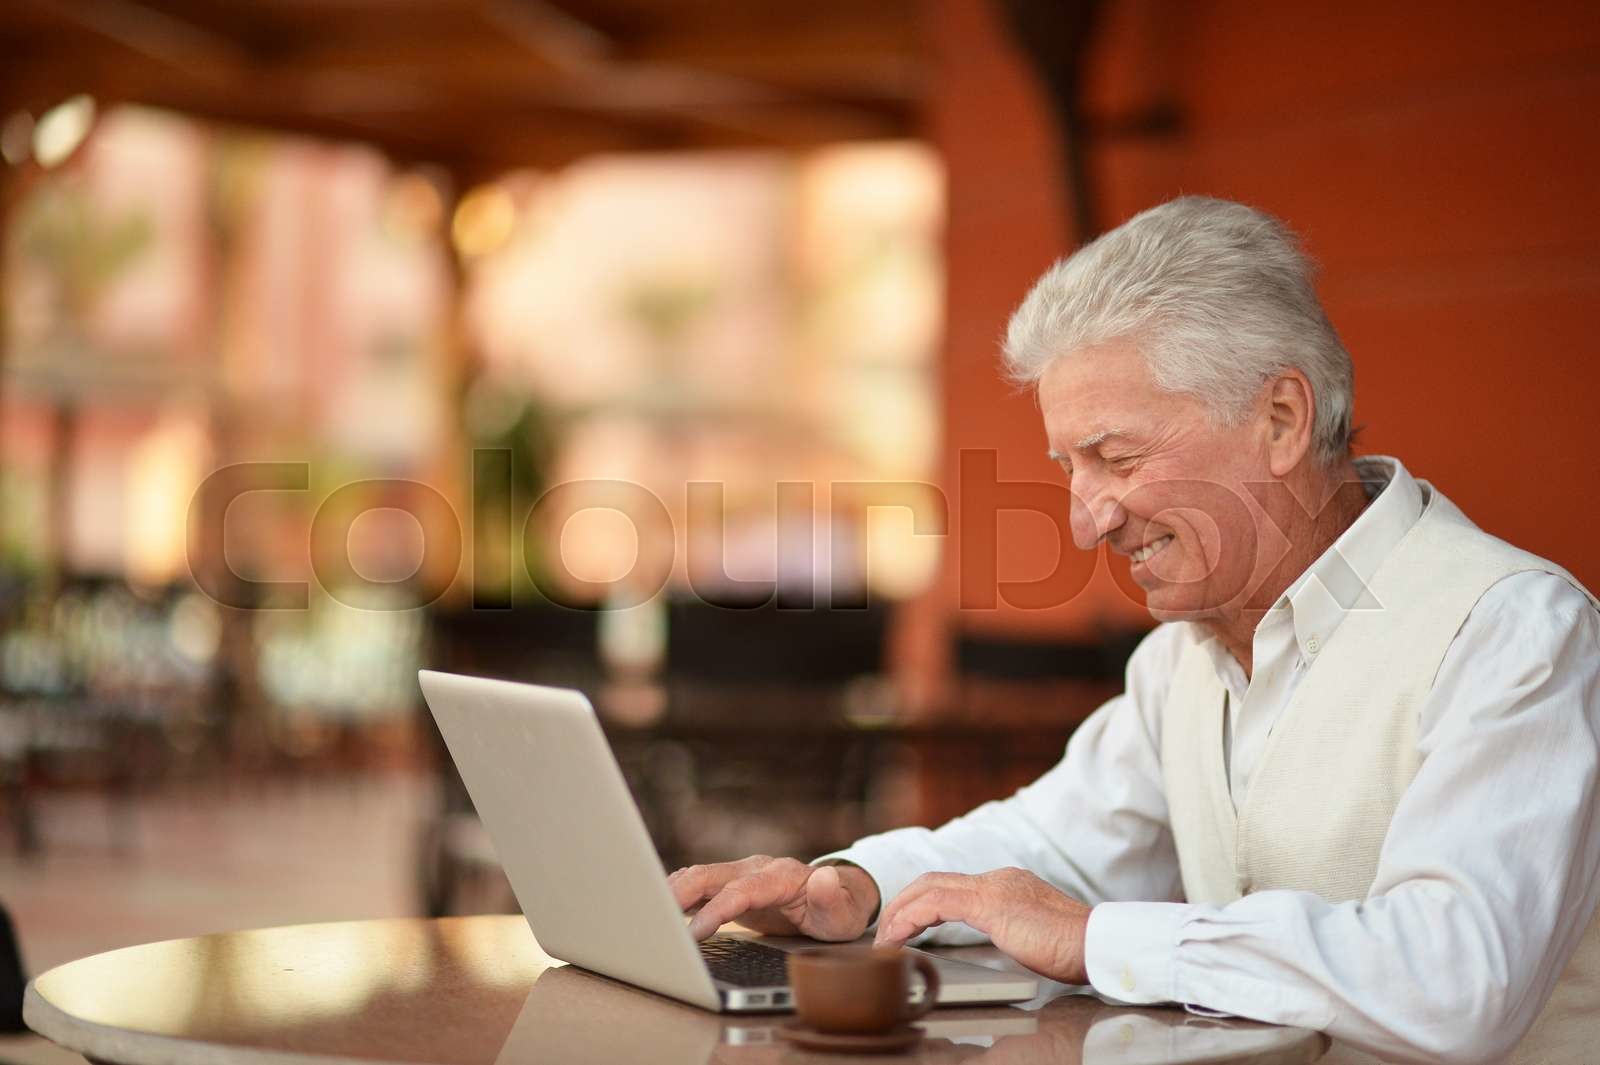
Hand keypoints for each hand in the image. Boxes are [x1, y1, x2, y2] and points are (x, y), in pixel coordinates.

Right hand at [668, 855, 879, 941]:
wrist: (837, 897)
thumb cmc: (838, 910)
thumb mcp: (844, 913)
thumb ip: (833, 898)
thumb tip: (825, 876)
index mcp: (780, 876)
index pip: (742, 890)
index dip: (717, 909)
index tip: (695, 933)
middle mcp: (756, 869)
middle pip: (710, 875)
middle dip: (679, 893)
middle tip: (652, 918)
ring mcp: (741, 874)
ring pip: (699, 876)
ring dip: (671, 892)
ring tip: (644, 913)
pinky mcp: (731, 885)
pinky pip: (699, 885)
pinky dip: (676, 894)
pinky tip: (657, 910)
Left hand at [873, 868, 1091, 984]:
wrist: (1100, 944)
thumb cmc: (1076, 950)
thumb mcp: (1034, 939)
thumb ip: (1012, 936)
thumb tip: (1000, 951)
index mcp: (1008, 885)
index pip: (953, 885)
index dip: (923, 902)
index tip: (906, 926)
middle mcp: (998, 879)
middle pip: (934, 880)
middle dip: (903, 903)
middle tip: (885, 932)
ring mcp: (994, 887)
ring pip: (929, 887)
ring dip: (900, 912)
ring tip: (884, 939)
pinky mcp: (991, 904)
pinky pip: (935, 904)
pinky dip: (910, 918)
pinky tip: (898, 938)